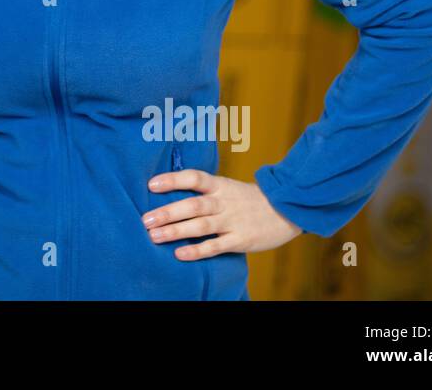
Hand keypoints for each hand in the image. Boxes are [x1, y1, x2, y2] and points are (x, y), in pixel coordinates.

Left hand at [141, 170, 301, 259]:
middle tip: (145, 220)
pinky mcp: (241, 240)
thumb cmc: (249, 199)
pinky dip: (197, 251)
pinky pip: (215, 246)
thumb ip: (205, 190)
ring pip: (200, 226)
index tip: (151, 185)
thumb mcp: (228, 187)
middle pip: (193, 205)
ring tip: (154, 236)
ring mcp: (232, 221)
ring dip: (175, 231)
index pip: (194, 178)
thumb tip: (171, 191)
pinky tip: (179, 254)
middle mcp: (224, 202)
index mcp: (220, 185)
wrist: (286, 209)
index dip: (172, 180)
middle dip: (168, 212)